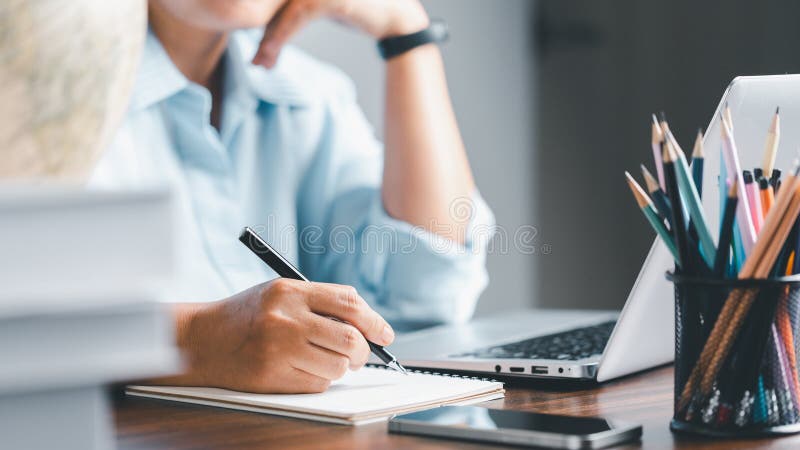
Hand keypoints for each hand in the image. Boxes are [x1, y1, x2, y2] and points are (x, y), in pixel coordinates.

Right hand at [178, 278, 394, 392]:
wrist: (203, 339)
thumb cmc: (249, 315)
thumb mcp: (282, 293)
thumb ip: (321, 302)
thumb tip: (368, 325)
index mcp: (290, 292)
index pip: (349, 304)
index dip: (374, 321)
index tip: (384, 334)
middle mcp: (286, 318)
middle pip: (349, 339)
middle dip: (363, 351)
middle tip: (360, 354)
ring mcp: (278, 349)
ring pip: (337, 366)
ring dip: (339, 367)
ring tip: (324, 359)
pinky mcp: (272, 376)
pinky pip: (318, 383)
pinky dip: (319, 379)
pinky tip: (302, 368)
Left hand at [252, 0, 429, 67]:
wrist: (396, 13)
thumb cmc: (362, 8)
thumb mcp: (326, 4)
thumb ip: (302, 6)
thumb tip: (274, 25)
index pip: (276, 2)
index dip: (261, 21)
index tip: (257, 47)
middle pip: (275, 5)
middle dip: (263, 32)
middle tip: (256, 61)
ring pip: (283, 11)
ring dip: (270, 39)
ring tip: (262, 62)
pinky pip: (298, 15)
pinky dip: (283, 35)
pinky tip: (274, 51)